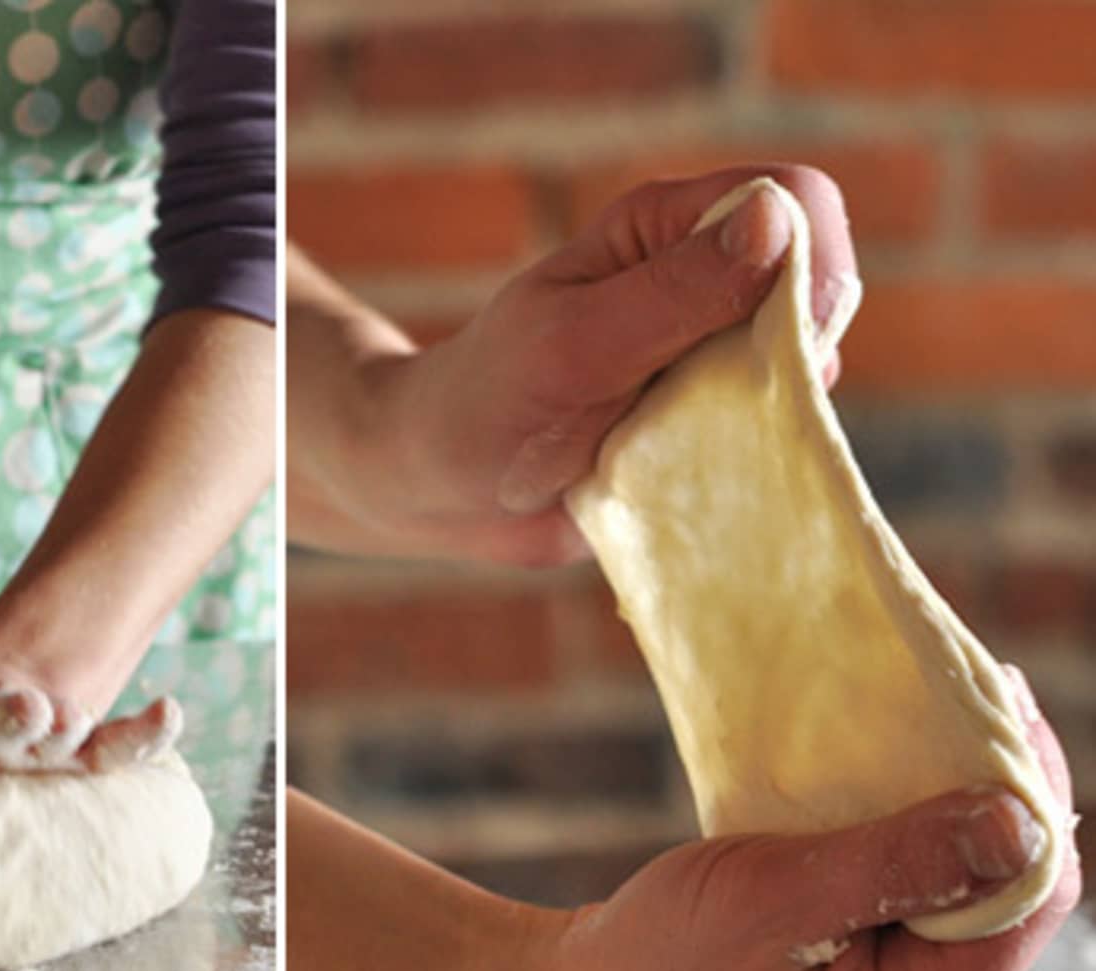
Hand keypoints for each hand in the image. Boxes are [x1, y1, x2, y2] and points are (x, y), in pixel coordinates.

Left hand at [307, 164, 858, 564]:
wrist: (441, 485)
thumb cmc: (487, 402)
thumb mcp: (574, 346)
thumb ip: (672, 293)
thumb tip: (777, 225)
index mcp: (662, 231)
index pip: (793, 197)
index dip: (813, 257)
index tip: (790, 335)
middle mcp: (696, 280)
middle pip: (818, 282)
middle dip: (801, 342)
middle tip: (730, 400)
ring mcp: (706, 352)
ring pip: (805, 361)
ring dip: (776, 405)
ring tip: (697, 439)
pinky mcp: (705, 417)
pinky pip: (773, 425)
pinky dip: (759, 450)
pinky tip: (703, 471)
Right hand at [490, 669, 1080, 970]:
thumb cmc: (660, 966)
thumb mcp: (770, 901)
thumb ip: (893, 864)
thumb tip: (1022, 820)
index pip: (1031, 900)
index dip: (1032, 794)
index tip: (1000, 695)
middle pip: (1011, 886)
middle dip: (997, 785)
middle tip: (965, 683)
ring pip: (965, 876)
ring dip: (951, 794)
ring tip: (932, 710)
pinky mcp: (864, 956)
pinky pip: (915, 879)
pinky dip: (906, 816)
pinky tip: (887, 766)